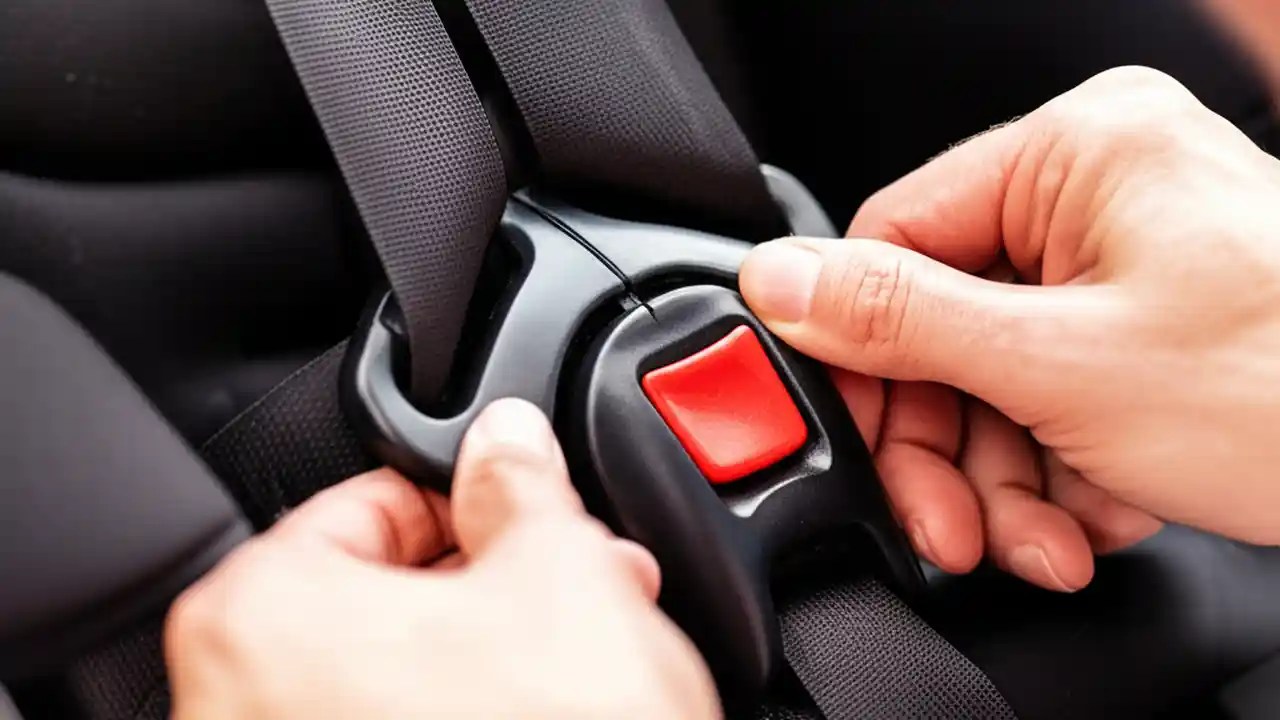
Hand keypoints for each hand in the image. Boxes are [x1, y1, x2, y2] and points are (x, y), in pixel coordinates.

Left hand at [165, 399, 718, 718]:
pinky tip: (541, 717)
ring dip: (492, 656)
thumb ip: (521, 486)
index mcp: (265, 614)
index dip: (467, 503)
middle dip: (494, 586)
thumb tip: (507, 442)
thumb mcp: (562, 578)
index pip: (370, 504)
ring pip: (396, 678)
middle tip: (575, 588)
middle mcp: (238, 703)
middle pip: (384, 598)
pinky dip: (463, 718)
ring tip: (580, 664)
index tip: (520, 518)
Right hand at [739, 66, 1279, 591]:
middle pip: (945, 323)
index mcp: (1073, 152)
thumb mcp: (1061, 362)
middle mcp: (1099, 193)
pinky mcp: (1156, 328)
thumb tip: (776, 282)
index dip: (860, 349)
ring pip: (1000, 376)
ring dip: (1010, 478)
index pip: (895, 237)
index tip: (848, 428)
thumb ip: (899, 320)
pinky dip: (1066, 469)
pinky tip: (1100, 511)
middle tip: (954, 525)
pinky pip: (1059, 395)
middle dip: (951, 445)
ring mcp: (1132, 262)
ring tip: (1047, 540)